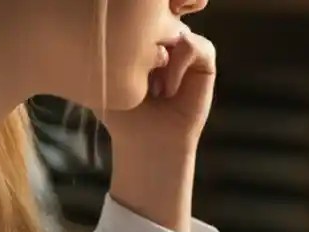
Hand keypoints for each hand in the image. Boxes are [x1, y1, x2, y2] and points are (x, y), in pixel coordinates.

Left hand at [101, 27, 216, 231]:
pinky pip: (193, 45)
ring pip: (175, 27)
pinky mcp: (205, 61)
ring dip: (159, 55)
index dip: (130, 20)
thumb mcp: (104, 72)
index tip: (116, 51)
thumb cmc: (122, 111)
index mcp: (140, 34)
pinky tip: (167, 90)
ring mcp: (185, 46)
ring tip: (152, 88)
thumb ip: (105, 43)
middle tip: (135, 72)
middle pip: (158, 12)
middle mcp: (164, 35)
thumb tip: (104, 17)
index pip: (138, 11)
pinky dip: (177, 65)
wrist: (146, 141)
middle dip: (145, 35)